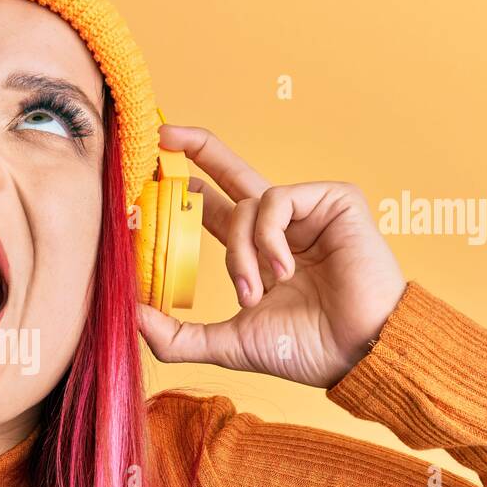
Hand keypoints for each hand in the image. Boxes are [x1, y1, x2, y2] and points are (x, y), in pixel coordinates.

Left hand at [136, 126, 406, 387]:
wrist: (356, 352)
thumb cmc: (302, 350)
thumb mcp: (227, 343)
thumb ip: (177, 335)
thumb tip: (129, 315)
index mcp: (257, 250)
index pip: (213, 209)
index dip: (184, 193)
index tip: (149, 181)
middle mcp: (281, 224)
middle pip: (231, 172)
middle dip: (197, 149)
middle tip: (162, 134)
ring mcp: (309, 210)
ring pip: (245, 206)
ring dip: (240, 253)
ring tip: (256, 293)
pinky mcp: (335, 200)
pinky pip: (276, 201)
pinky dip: (268, 238)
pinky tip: (284, 270)